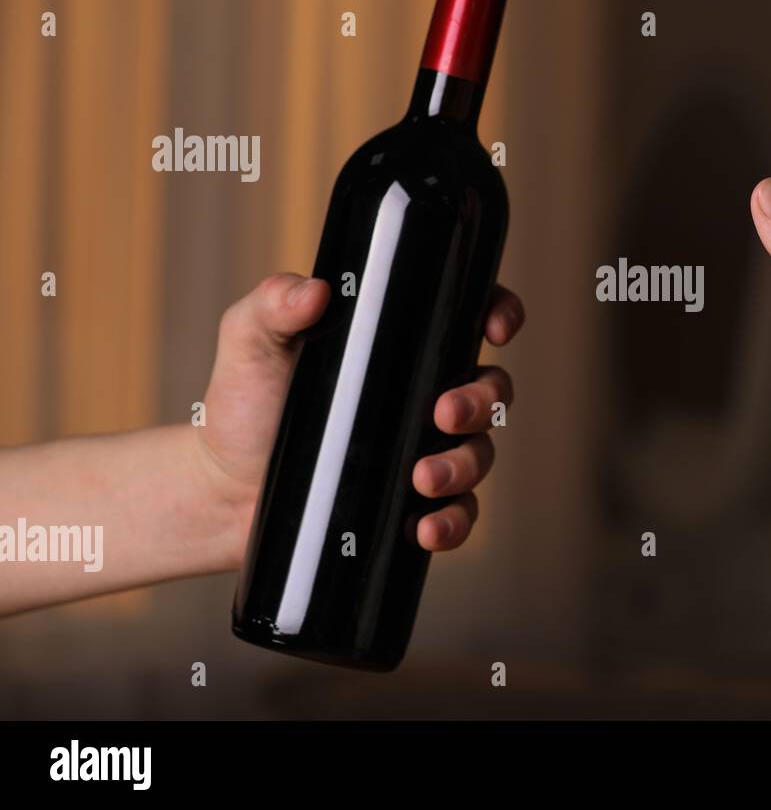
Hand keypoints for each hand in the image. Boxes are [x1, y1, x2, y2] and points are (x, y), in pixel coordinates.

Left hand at [192, 273, 523, 569]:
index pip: (468, 318)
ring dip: (464, 466)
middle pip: (490, 389)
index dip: (499, 314)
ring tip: (423, 478)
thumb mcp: (250, 342)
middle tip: (444, 414)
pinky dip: (453, 522)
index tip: (495, 329)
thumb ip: (272, 305)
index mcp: (400, 348)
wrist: (221, 490)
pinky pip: (460, 514)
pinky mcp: (415, 505)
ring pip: (481, 453)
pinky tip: (426, 527)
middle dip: (481, 402)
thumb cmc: (244, 406)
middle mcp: (423, 397)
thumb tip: (314, 291)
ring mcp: (425, 452)